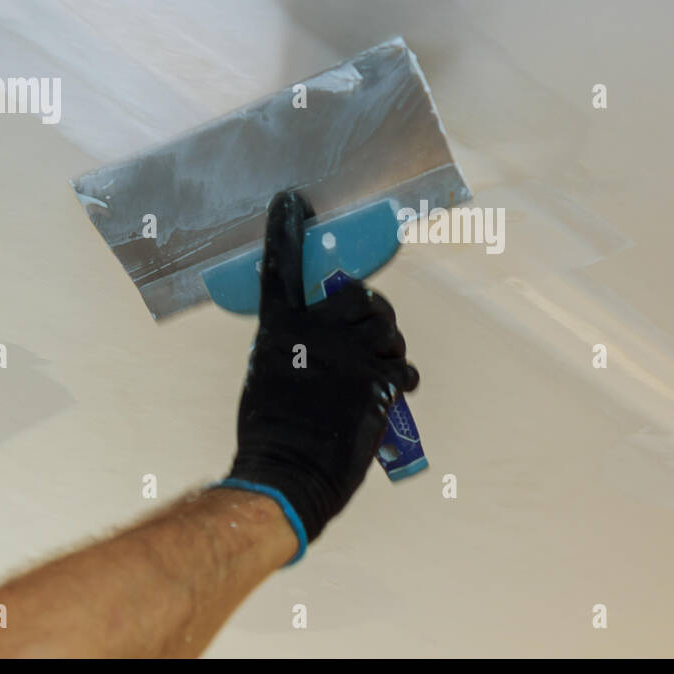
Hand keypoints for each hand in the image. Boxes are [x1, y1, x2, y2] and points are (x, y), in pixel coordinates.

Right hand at [221, 191, 419, 560]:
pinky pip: (404, 369)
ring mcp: (347, 355)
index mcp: (279, 330)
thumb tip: (322, 338)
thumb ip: (295, 346)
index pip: (280, 269)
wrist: (289, 473)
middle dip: (374, 313)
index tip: (291, 200)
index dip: (285, 231)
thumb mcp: (269, 375)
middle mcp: (314, 333)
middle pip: (360, 298)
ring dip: (391, 348)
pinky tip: (396, 393)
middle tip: (374, 336)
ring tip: (382, 370)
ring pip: (387, 331)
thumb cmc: (274, 432)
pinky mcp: (377, 381)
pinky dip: (404, 381)